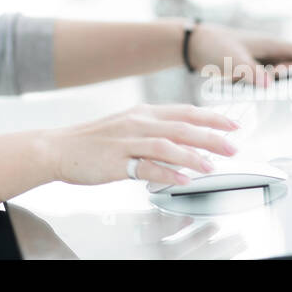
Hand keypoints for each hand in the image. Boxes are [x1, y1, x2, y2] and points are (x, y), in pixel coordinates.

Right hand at [43, 103, 240, 185]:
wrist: (58, 148)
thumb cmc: (93, 141)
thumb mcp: (126, 127)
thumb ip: (153, 132)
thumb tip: (183, 141)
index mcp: (142, 113)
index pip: (184, 112)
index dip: (211, 118)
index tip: (232, 125)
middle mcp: (137, 122)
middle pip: (181, 127)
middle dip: (211, 136)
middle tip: (233, 146)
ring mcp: (126, 141)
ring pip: (167, 145)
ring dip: (192, 156)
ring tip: (212, 167)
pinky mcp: (116, 160)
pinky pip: (147, 167)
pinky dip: (168, 173)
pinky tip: (183, 180)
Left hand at [185, 20, 291, 87]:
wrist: (196, 45)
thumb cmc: (215, 45)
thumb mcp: (231, 58)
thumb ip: (250, 71)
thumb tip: (270, 84)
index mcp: (270, 44)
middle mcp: (271, 52)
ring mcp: (265, 61)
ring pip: (291, 73)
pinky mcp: (257, 71)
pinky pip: (278, 81)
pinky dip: (286, 90)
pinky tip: (289, 104)